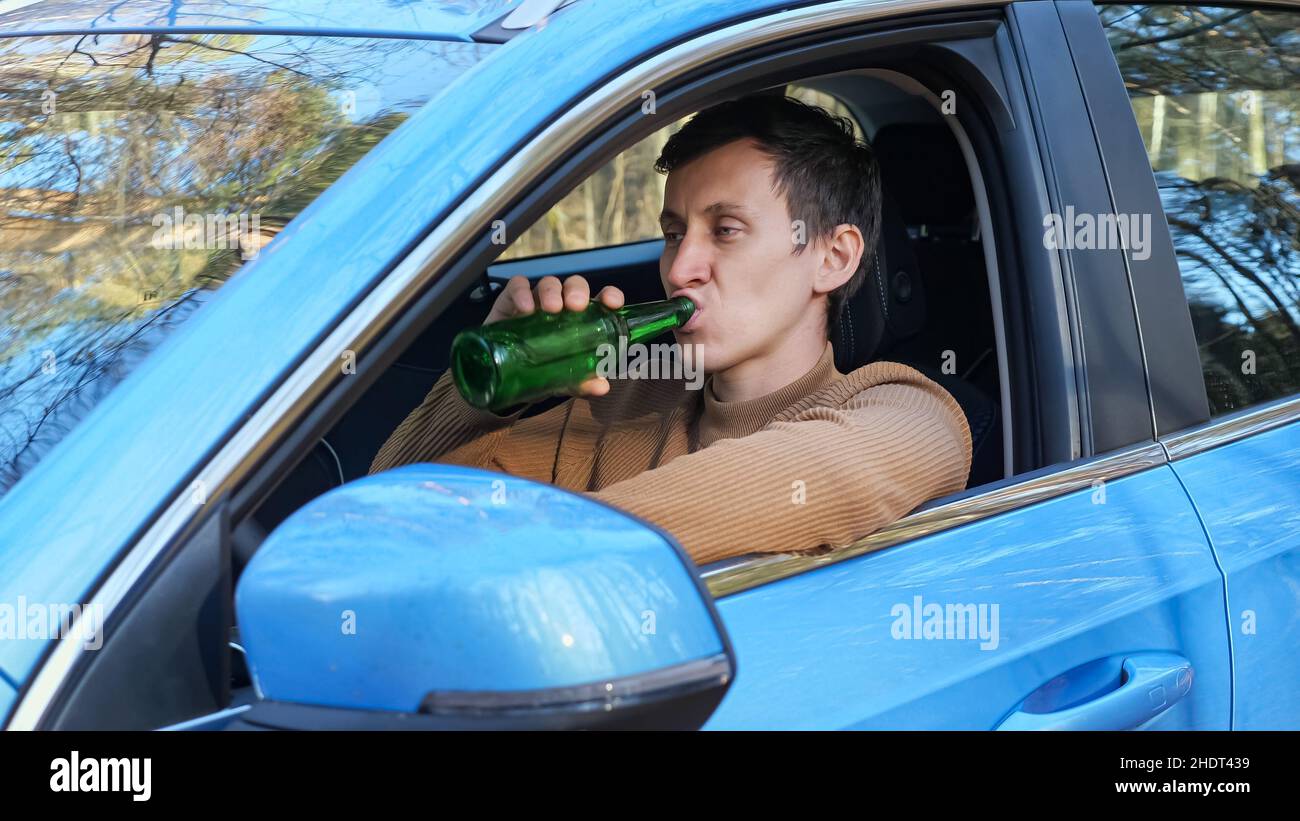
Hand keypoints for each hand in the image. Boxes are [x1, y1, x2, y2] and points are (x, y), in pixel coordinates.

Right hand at [484, 275, 624, 397]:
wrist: (504, 373)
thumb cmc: (541, 368)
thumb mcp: (564, 380)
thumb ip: (582, 383)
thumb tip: (601, 387)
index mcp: (582, 319)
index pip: (601, 299)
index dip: (610, 295)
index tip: (613, 303)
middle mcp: (562, 305)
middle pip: (575, 286)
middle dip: (578, 291)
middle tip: (576, 306)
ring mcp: (537, 300)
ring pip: (549, 283)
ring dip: (552, 291)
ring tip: (551, 309)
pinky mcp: (511, 300)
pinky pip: (518, 286)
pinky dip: (522, 292)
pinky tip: (524, 308)